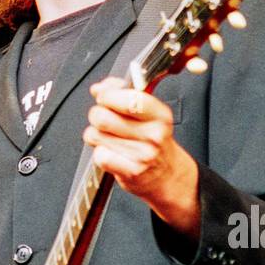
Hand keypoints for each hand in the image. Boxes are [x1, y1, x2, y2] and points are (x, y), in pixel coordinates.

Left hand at [83, 77, 201, 239]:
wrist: (168, 176)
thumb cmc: (154, 142)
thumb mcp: (148, 113)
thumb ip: (122, 93)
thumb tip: (98, 88)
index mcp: (160, 115)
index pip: (129, 98)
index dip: (108, 95)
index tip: (104, 96)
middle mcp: (154, 134)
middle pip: (103, 117)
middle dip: (96, 115)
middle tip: (104, 119)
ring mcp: (143, 155)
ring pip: (96, 135)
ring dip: (96, 135)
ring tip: (109, 138)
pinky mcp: (132, 172)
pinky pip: (100, 156)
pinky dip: (100, 154)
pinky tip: (111, 153)